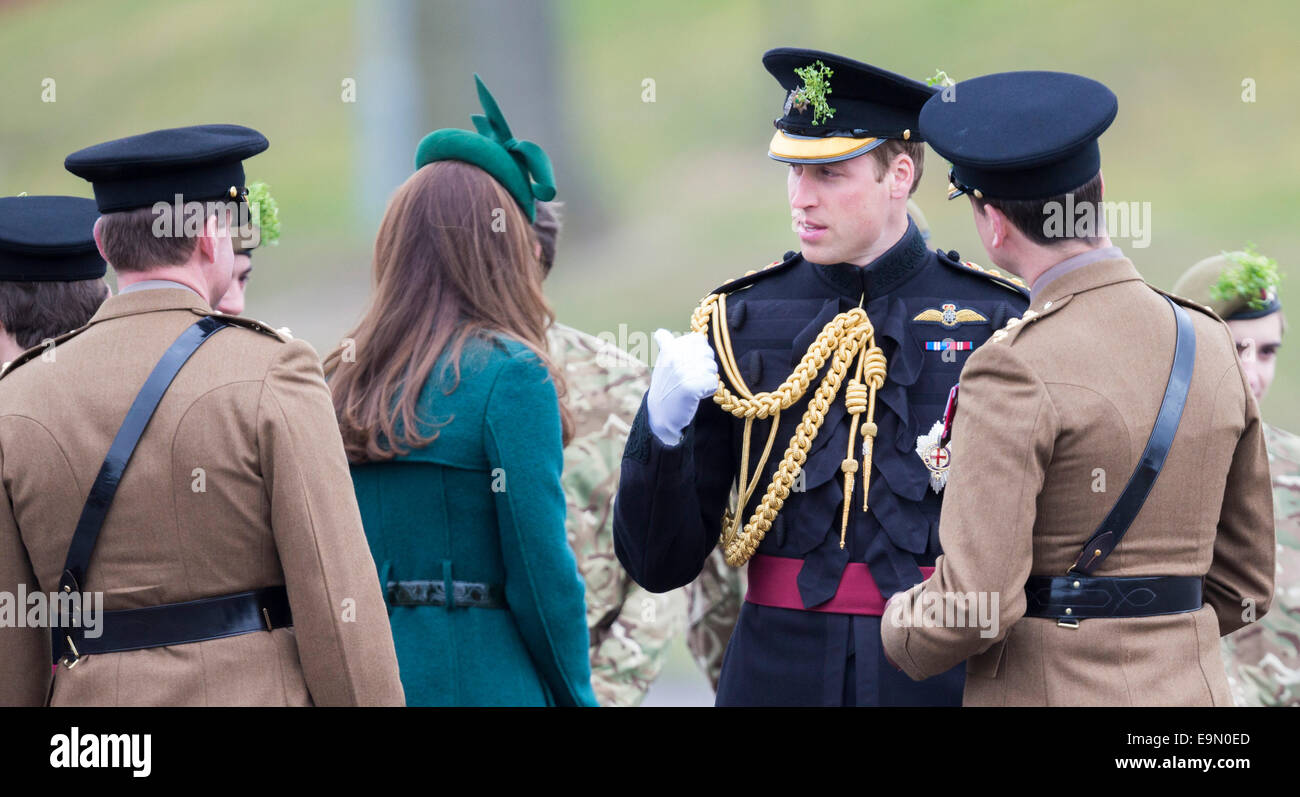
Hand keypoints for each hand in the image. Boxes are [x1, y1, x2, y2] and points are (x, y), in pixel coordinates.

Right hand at [647, 329, 717, 445]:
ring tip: (691, 387)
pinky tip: (696, 395)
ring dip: (706, 379)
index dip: (699, 352)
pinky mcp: (691, 386)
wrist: (660, 414)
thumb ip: (668, 346)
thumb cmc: (666, 387)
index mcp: (669, 348)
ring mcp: (682, 371)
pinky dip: (709, 391)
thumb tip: (665, 332)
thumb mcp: (663, 362)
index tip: (686, 364)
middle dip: (704, 366)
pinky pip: (713, 382)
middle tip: (689, 378)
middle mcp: (674, 357)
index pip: (698, 339)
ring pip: (712, 368)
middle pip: (708, 353)